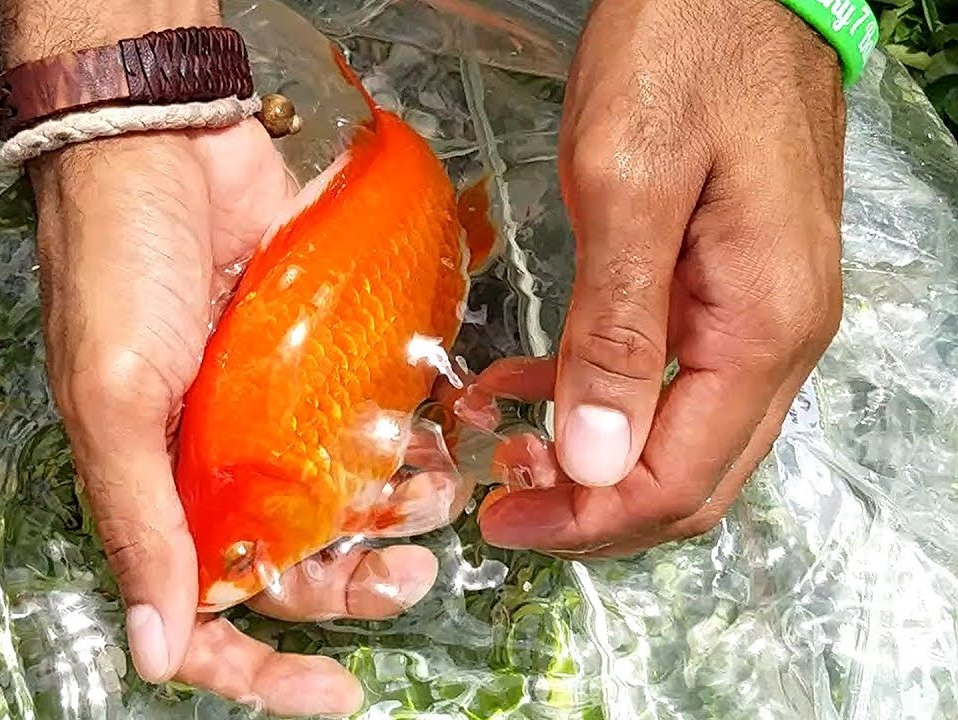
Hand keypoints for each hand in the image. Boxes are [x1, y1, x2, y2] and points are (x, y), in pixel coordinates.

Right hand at [30, 122, 445, 714]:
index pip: (202, 612)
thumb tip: (154, 650)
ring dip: (392, 516)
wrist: (162, 139)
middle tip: (414, 572)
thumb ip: (141, 521)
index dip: (258, 669)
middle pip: (290, 564)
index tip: (331, 694)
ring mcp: (268, 411)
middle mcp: (215, 460)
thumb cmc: (116, 262)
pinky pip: (365, 423)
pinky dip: (404, 442)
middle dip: (353, 586)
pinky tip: (440, 442)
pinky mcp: (311, 358)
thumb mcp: (115, 399)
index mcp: (158, 486)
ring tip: (439, 500)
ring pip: (339, 501)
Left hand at [468, 0, 845, 556]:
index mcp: (759, 325)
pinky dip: (603, 397)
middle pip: (691, 477)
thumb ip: (615, 329)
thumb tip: (596, 459)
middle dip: (594, 508)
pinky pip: (671, 375)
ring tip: (506, 449)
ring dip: (596, 459)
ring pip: (682, 434)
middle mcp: (776, 336)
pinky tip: (533, 384)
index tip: (505, 523)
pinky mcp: (728, 284)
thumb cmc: (686, 52)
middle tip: (504, 507)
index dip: (589, 520)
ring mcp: (759, 313)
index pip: (678, 479)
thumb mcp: (630, 185)